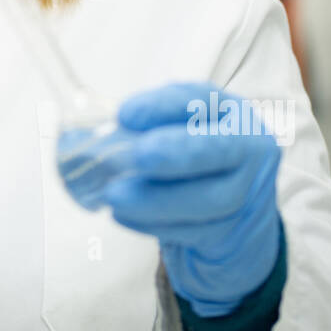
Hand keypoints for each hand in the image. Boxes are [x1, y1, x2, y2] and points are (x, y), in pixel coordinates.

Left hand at [57, 81, 282, 315]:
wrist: (230, 213)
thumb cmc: (191, 158)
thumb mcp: (174, 129)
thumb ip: (140, 126)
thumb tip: (81, 136)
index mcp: (230, 111)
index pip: (201, 100)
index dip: (162, 106)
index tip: (124, 115)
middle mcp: (249, 147)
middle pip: (218, 149)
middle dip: (174, 152)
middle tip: (135, 156)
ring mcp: (249, 192)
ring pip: (210, 198)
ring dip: (156, 198)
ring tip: (114, 195)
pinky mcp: (234, 230)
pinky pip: (196, 230)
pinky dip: (154, 224)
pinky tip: (125, 215)